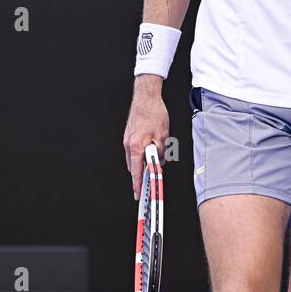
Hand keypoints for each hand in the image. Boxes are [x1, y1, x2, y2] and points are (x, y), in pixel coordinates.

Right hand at [123, 76, 168, 198]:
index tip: (138, 195)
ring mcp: (127, 138)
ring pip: (134, 157)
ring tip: (154, 158)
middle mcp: (129, 143)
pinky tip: (150, 147)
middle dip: (142, 173)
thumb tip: (159, 162)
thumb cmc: (154, 113)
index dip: (137, 185)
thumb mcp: (163, 136)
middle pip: (134, 166)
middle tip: (150, 179)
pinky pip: (134, 149)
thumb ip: (160, 152)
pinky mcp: (129, 134)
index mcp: (136, 146)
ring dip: (142, 161)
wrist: (146, 97)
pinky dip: (140, 152)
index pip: (136, 171)